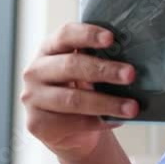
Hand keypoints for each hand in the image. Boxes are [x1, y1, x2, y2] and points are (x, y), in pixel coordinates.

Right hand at [20, 22, 139, 163]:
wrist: (68, 129)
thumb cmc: (82, 90)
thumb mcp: (88, 71)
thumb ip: (100, 60)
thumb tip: (132, 62)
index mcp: (49, 48)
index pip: (66, 35)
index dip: (88, 35)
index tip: (111, 38)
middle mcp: (35, 70)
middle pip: (71, 66)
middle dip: (105, 70)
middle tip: (131, 74)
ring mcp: (32, 97)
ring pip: (73, 99)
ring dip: (107, 103)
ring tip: (132, 107)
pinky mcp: (36, 123)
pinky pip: (72, 123)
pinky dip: (99, 122)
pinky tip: (118, 121)